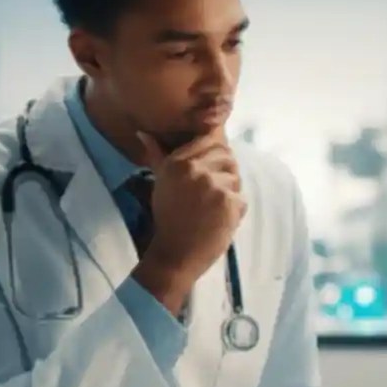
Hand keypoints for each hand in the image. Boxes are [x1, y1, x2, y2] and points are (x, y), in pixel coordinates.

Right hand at [132, 130, 245, 307]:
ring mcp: (216, 186)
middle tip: (214, 190)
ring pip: (236, 176)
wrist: (176, 254)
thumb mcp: (160, 183)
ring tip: (214, 206)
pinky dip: (235, 209)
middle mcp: (197, 170)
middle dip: (224, 170)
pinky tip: (220, 219)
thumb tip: (145, 133)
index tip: (211, 168)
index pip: (211, 140)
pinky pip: (241, 198)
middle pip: (227, 155)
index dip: (215, 153)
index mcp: (179, 163)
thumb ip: (157, 155)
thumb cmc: (167, 217)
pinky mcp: (231, 203)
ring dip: (230, 190)